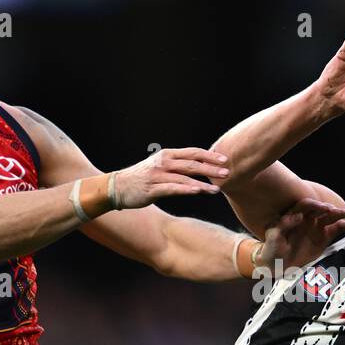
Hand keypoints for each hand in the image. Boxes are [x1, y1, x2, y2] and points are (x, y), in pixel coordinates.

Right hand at [112, 148, 229, 208]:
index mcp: (168, 155)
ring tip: (217, 188)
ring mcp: (158, 176)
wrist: (118, 187)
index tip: (225, 160)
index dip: (210, 156)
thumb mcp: (160, 166)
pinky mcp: (152, 189)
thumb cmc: (143, 178)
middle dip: (210, 168)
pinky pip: (172, 189)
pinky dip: (186, 189)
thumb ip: (178, 165)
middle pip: (192, 163)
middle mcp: (164, 163)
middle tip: (227, 173)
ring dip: (202, 182)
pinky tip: (197, 191)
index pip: (193, 152)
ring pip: (184, 177)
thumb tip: (199, 166)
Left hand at [258, 198, 344, 268]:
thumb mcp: (273, 236)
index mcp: (294, 214)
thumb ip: (284, 226)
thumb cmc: (272, 248)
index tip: (323, 208)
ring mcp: (317, 226)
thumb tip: (298, 216)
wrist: (278, 264)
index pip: (305, 205)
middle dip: (331, 209)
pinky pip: (336, 229)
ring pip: (331, 218)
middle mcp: (307, 218)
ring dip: (341, 215)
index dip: (314, 205)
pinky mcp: (324, 236)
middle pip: (321, 209)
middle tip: (339, 211)